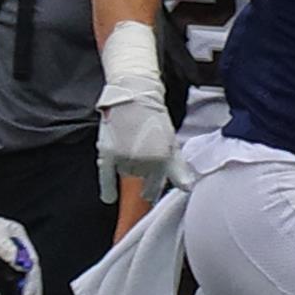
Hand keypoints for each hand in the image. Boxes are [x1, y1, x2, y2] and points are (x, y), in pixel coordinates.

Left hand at [0, 198, 43, 294]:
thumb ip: (5, 250)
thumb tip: (23, 266)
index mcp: (18, 238)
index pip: (31, 264)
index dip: (31, 283)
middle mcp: (15, 247)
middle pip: (30, 272)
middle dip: (33, 293)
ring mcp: (6, 256)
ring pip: (22, 277)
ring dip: (28, 294)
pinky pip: (10, 279)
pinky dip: (15, 291)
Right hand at [96, 76, 191, 204]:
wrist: (134, 97)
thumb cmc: (154, 119)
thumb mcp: (172, 143)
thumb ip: (179, 169)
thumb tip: (187, 189)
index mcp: (163, 160)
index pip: (155, 186)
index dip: (152, 188)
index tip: (149, 191)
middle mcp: (145, 162)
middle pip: (139, 179)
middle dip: (140, 171)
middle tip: (138, 150)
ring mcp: (126, 158)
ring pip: (125, 174)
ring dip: (126, 166)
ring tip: (129, 144)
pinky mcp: (108, 153)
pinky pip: (107, 178)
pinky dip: (108, 189)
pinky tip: (110, 198)